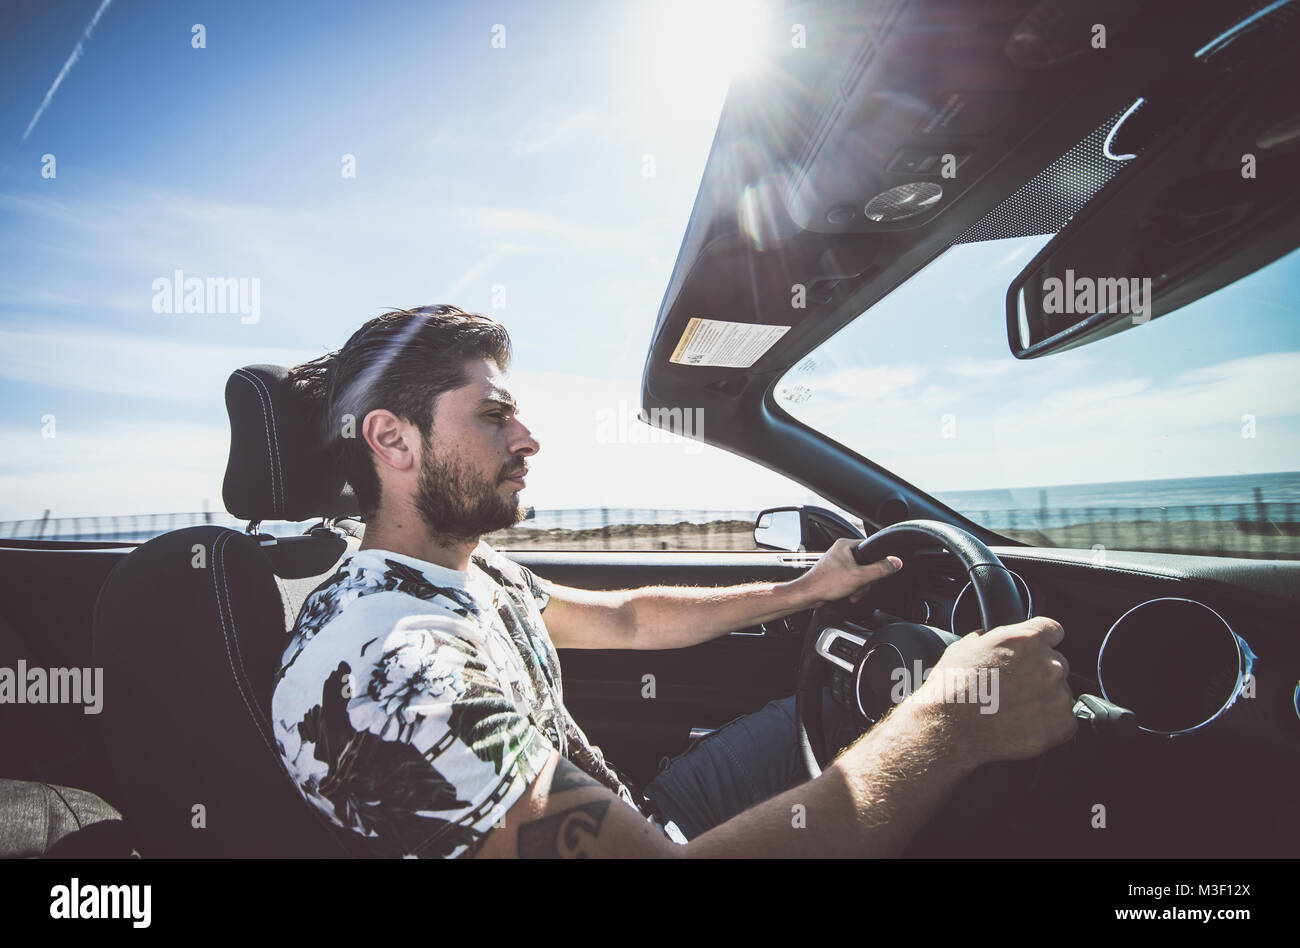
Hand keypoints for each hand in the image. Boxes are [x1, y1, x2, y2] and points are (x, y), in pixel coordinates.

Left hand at [790, 537, 901, 607]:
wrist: (808, 595)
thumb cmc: (826, 583)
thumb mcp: (859, 577)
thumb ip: (879, 569)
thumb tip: (895, 563)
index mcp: (845, 545)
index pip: (871, 548)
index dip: (877, 562)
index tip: (876, 572)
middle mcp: (841, 551)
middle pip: (867, 563)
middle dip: (866, 579)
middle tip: (860, 585)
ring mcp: (838, 563)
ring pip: (860, 574)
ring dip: (860, 586)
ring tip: (853, 591)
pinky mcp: (836, 574)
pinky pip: (852, 579)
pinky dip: (853, 588)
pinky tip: (850, 594)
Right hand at [910, 616, 1076, 765]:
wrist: (951, 728)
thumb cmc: (953, 688)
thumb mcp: (963, 648)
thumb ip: (987, 638)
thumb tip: (987, 638)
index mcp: (1026, 639)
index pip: (1053, 630)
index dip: (1042, 641)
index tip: (1035, 652)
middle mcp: (1048, 664)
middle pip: (1057, 663)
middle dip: (1040, 673)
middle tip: (1016, 688)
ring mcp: (1058, 694)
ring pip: (1061, 692)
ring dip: (1045, 699)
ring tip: (1016, 710)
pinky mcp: (1062, 723)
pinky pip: (1065, 720)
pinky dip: (1050, 724)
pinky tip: (1024, 725)